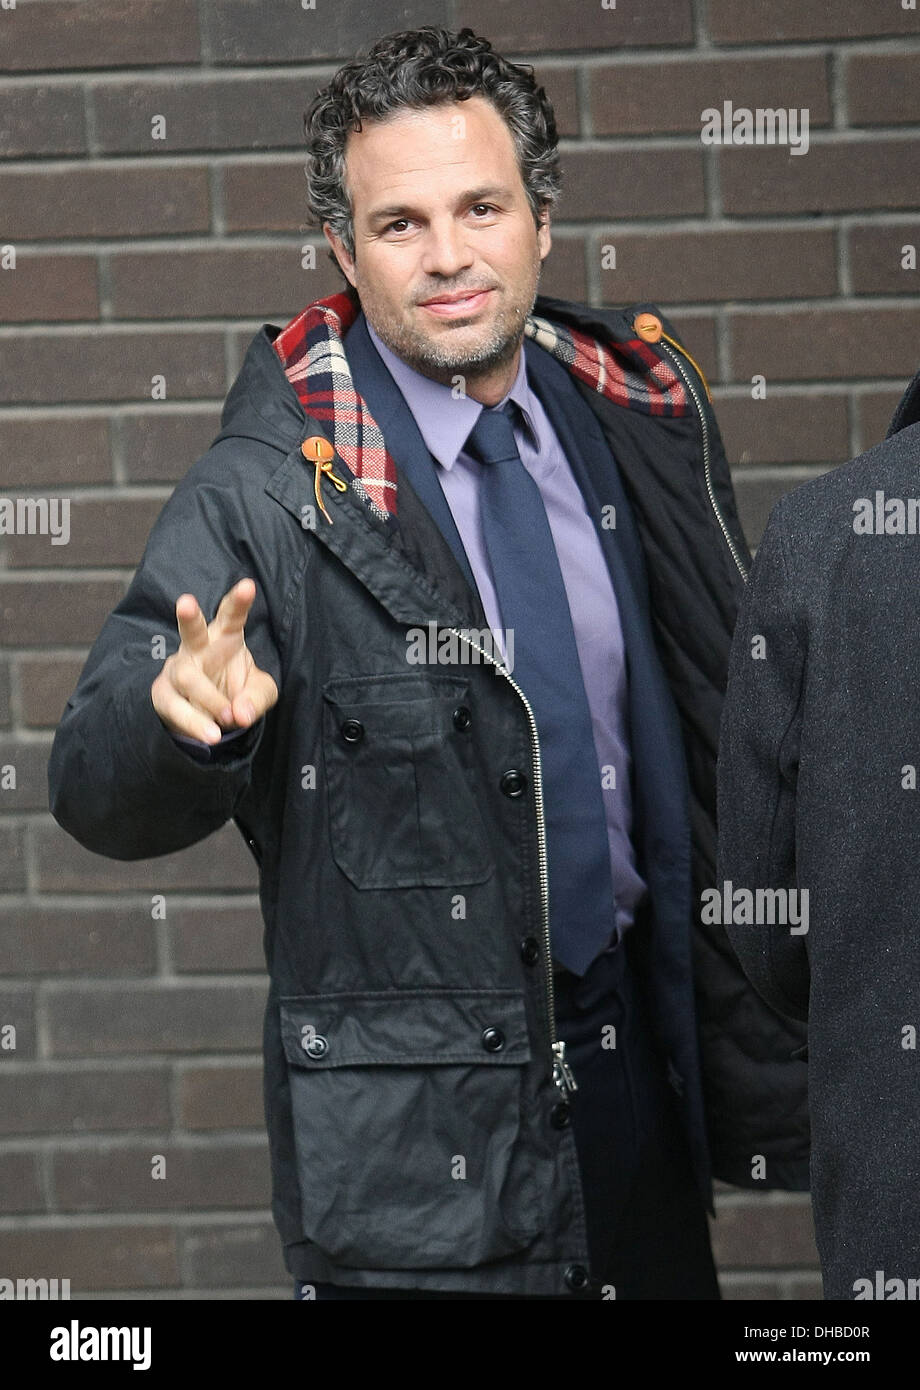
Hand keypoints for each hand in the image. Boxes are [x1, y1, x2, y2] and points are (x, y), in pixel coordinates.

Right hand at [151, 578, 278, 743]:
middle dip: (189, 617)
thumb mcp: (261, 694)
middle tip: (186, 602)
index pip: (232, 616)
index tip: (248, 585)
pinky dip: (195, 722)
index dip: (239, 602)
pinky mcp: (164, 695)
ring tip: (228, 716)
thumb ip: (257, 699)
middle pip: (191, 630)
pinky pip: (175, 707)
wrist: (212, 719)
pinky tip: (211, 735)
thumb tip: (241, 713)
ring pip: (187, 677)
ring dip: (209, 698)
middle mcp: (198, 648)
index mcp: (225, 636)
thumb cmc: (238, 693)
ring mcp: (178, 670)